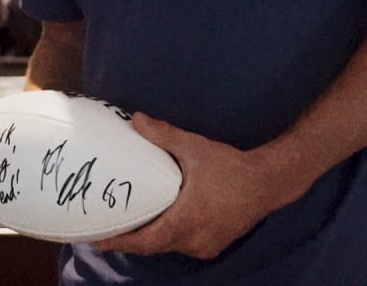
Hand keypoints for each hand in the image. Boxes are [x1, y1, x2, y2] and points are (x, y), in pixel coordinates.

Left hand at [93, 113, 304, 258]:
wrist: (268, 182)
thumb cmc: (230, 166)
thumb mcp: (194, 148)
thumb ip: (163, 136)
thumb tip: (136, 120)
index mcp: (185, 221)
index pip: (145, 241)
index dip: (120, 242)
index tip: (98, 240)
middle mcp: (194, 239)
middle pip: (154, 246)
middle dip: (131, 241)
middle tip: (108, 230)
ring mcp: (205, 245)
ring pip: (169, 247)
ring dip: (151, 239)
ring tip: (131, 226)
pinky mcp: (214, 244)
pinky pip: (184, 245)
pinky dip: (170, 237)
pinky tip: (162, 224)